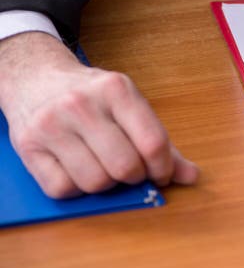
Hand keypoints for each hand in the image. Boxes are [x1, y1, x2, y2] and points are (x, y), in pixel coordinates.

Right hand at [0, 32, 198, 198]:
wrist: (35, 78)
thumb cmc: (92, 97)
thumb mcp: (129, 106)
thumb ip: (161, 142)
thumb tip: (191, 176)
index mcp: (117, 90)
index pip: (153, 142)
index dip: (163, 168)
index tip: (161, 175)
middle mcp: (82, 104)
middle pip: (125, 167)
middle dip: (135, 177)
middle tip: (131, 171)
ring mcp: (52, 124)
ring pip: (95, 182)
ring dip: (106, 185)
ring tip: (104, 168)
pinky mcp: (28, 146)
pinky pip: (62, 189)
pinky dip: (76, 190)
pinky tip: (78, 171)